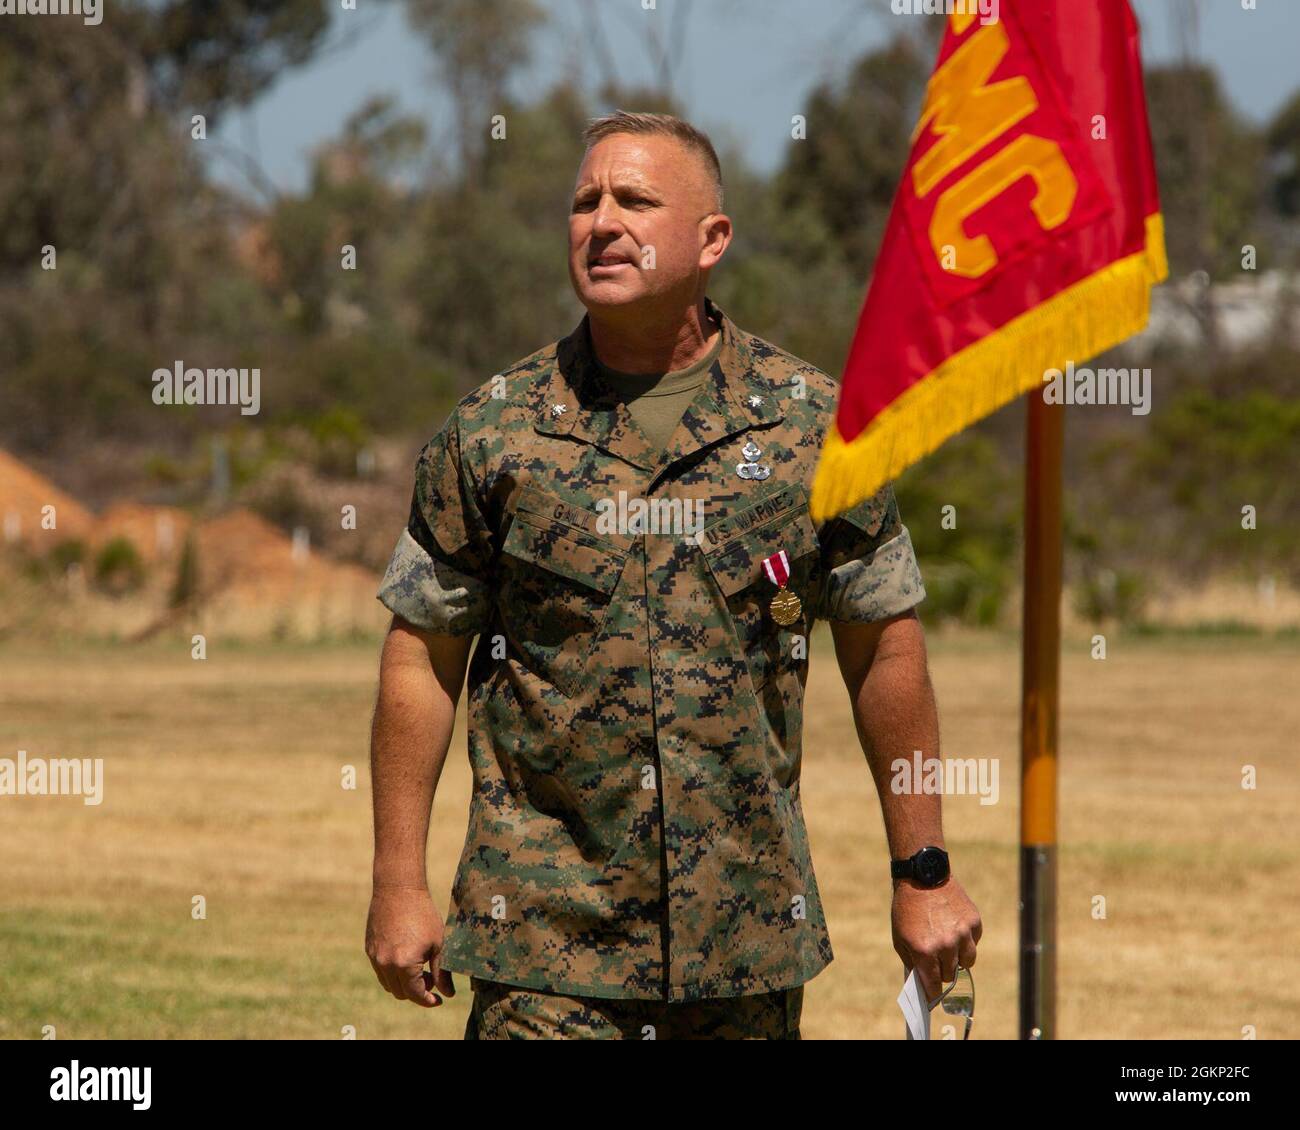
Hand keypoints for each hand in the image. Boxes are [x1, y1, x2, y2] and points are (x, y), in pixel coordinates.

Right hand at [365, 885, 454, 1006]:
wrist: (399, 889)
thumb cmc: (423, 914)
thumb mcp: (438, 943)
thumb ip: (441, 972)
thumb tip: (448, 994)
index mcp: (404, 964)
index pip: (415, 995)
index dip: (428, 1000)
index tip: (438, 1000)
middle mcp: (386, 964)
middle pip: (401, 993)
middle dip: (417, 991)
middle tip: (431, 977)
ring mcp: (375, 957)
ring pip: (388, 984)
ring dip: (403, 984)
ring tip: (419, 967)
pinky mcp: (369, 949)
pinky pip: (381, 971)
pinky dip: (393, 972)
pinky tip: (407, 957)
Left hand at [891, 875, 981, 1004]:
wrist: (922, 876)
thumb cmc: (907, 909)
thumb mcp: (900, 937)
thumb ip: (911, 962)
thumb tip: (921, 985)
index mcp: (924, 950)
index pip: (933, 985)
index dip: (932, 992)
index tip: (932, 995)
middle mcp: (946, 945)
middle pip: (950, 975)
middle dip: (941, 971)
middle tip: (935, 959)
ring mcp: (962, 933)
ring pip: (967, 962)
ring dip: (957, 958)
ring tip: (947, 944)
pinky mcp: (974, 922)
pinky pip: (974, 942)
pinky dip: (966, 940)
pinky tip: (953, 927)